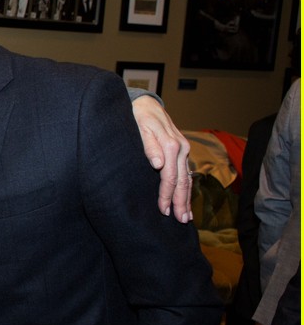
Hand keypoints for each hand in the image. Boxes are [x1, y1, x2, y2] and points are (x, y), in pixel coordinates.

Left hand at [131, 96, 192, 221]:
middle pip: (182, 181)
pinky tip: (186, 198)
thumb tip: (157, 164)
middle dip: (181, 202)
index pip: (169, 177)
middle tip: (180, 220)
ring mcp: (183, 150)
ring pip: (187, 178)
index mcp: (171, 145)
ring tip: (186, 216)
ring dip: (187, 198)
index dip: (166, 195)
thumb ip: (148, 145)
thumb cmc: (138, 116)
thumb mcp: (140, 127)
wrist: (145, 104)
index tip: (163, 210)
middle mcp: (181, 149)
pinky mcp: (182, 151)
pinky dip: (187, 187)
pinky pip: (186, 172)